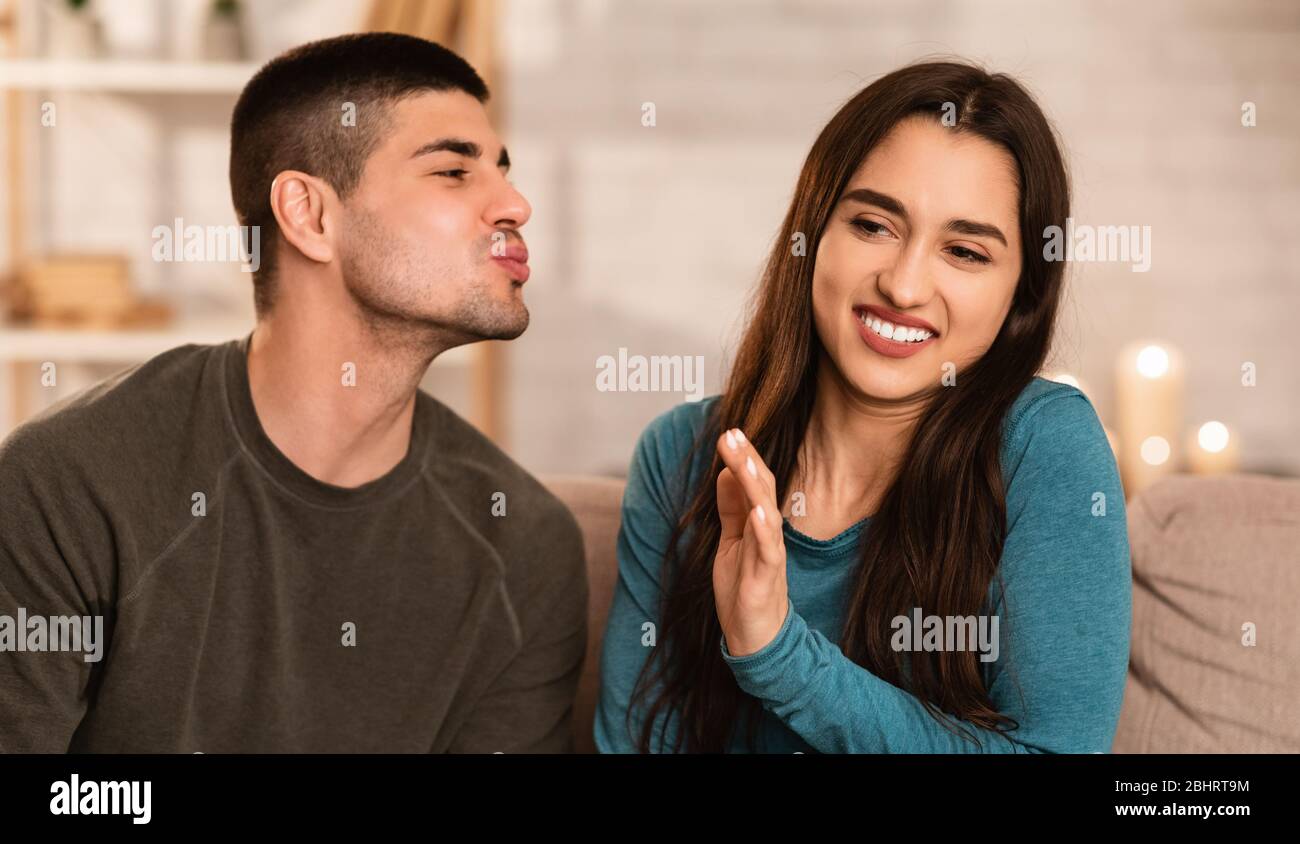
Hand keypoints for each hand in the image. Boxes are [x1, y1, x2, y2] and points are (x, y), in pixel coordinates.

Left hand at [713, 427, 788, 657]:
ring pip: (766, 513)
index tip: (729, 432)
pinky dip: (763, 528)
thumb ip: (731, 510)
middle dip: (747, 461)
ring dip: (755, 486)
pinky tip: (757, 510)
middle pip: (762, 490)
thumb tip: (725, 474)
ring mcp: (769, 555)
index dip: (743, 458)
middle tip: (732, 433)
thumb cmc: (744, 589)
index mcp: (758, 525)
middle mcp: (767, 534)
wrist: (756, 639)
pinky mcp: (766, 579)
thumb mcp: (730, 543)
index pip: (753, 483)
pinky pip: (769, 550)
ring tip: (743, 460)